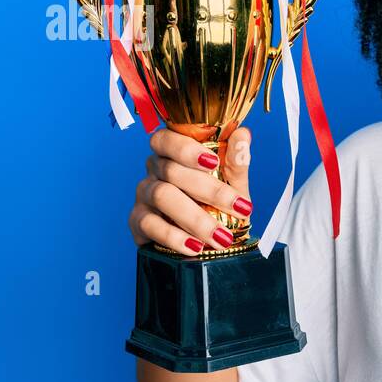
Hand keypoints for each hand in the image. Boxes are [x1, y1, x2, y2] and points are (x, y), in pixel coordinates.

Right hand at [128, 126, 253, 254]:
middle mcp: (155, 169)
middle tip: (239, 208)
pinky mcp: (138, 221)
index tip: (214, 162)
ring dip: (195, 218)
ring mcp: (144, 194)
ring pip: (162, 196)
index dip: (186, 148)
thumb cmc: (219, 205)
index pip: (167, 139)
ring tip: (221, 237)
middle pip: (171, 170)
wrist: (209, 242)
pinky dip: (175, 236)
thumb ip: (236, 162)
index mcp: (174, 153)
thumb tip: (243, 134)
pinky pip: (150, 224)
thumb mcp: (234, 186)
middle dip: (209, 190)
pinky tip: (195, 246)